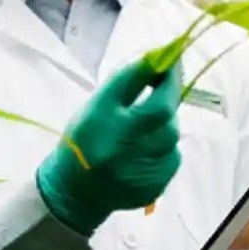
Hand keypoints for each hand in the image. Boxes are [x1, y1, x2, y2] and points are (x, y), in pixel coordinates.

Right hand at [36, 57, 182, 234]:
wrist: (77, 193)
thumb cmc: (84, 141)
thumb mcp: (96, 106)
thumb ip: (127, 81)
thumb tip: (157, 57)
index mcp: (105, 122)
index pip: (145, 89)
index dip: (163, 71)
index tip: (169, 56)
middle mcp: (126, 146)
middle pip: (164, 111)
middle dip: (168, 92)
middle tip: (164, 81)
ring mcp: (145, 169)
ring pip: (170, 133)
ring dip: (162, 122)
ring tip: (140, 128)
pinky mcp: (158, 183)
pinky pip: (171, 154)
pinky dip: (163, 146)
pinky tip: (142, 151)